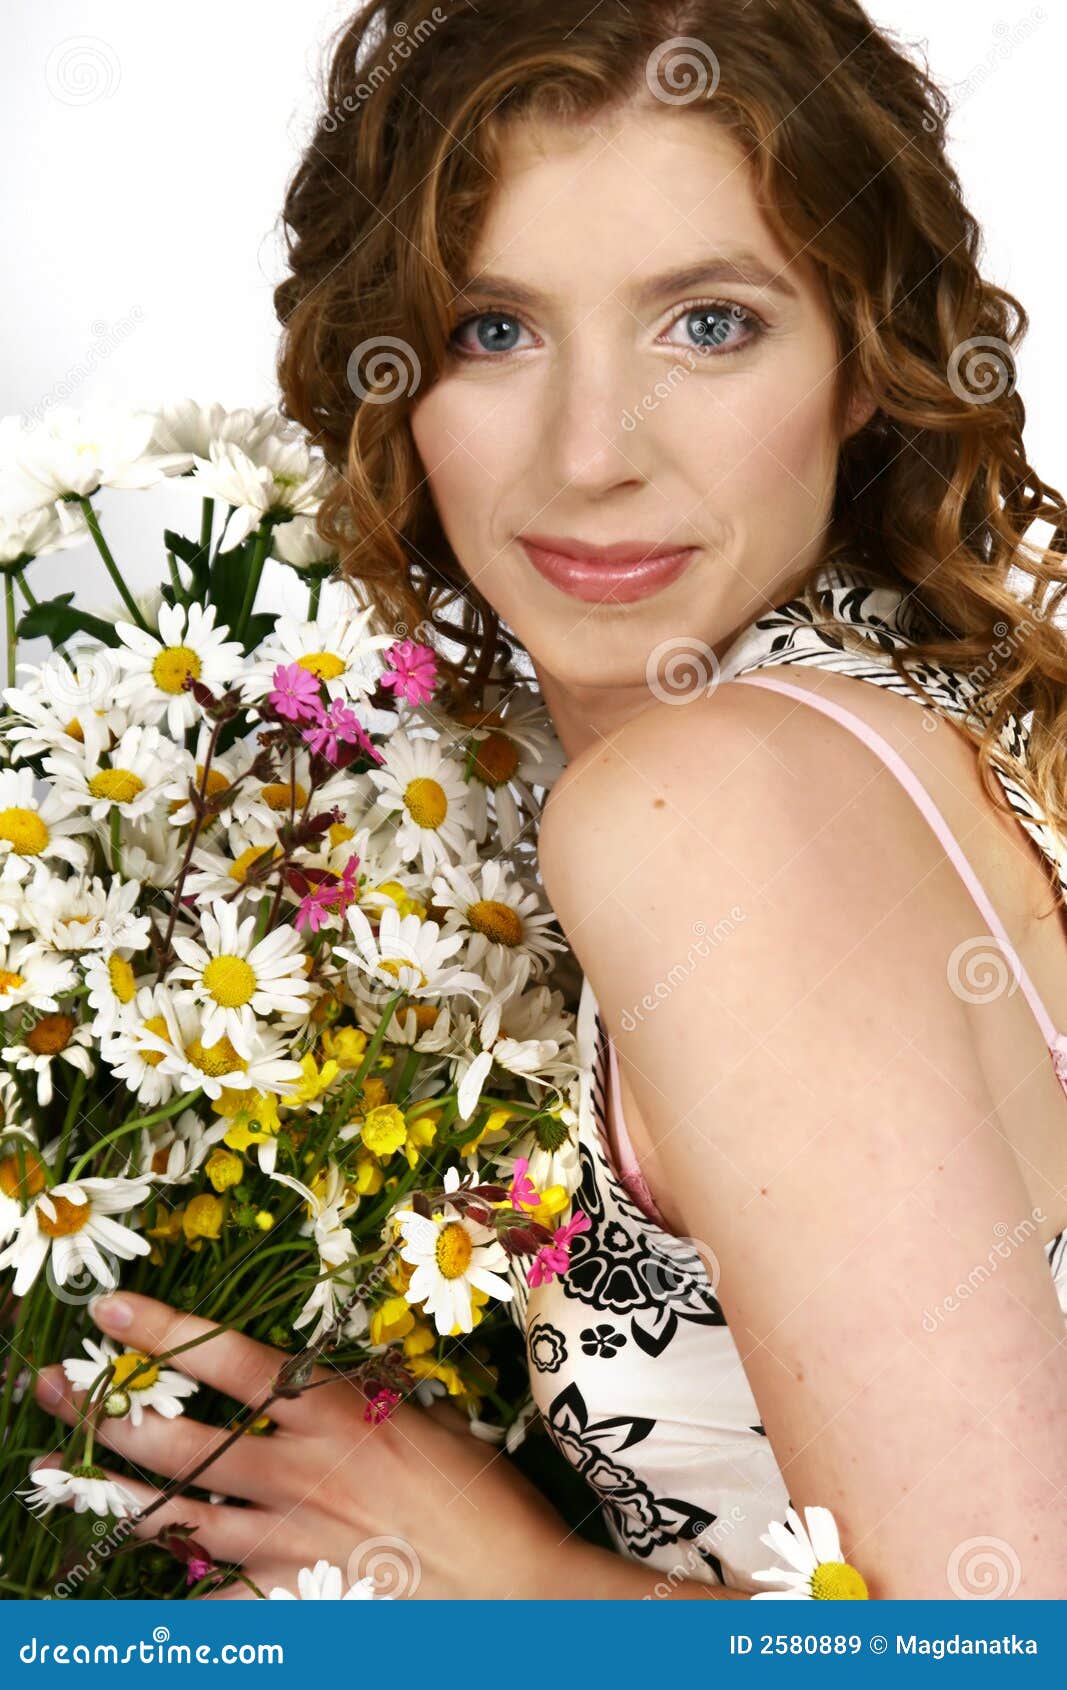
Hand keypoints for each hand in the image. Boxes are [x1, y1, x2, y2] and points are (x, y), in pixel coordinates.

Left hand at [32, 1290, 581, 1599]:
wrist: (511, 1592)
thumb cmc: (481, 1498)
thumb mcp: (424, 1420)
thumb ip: (360, 1402)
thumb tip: (318, 1388)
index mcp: (334, 1411)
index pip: (229, 1360)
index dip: (163, 1332)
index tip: (109, 1309)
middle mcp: (297, 1471)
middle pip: (180, 1436)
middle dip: (108, 1408)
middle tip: (54, 1384)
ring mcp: (286, 1539)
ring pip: (174, 1514)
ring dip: (112, 1490)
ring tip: (56, 1470)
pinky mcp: (288, 1599)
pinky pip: (209, 1601)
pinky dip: (170, 1595)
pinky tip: (129, 1591)